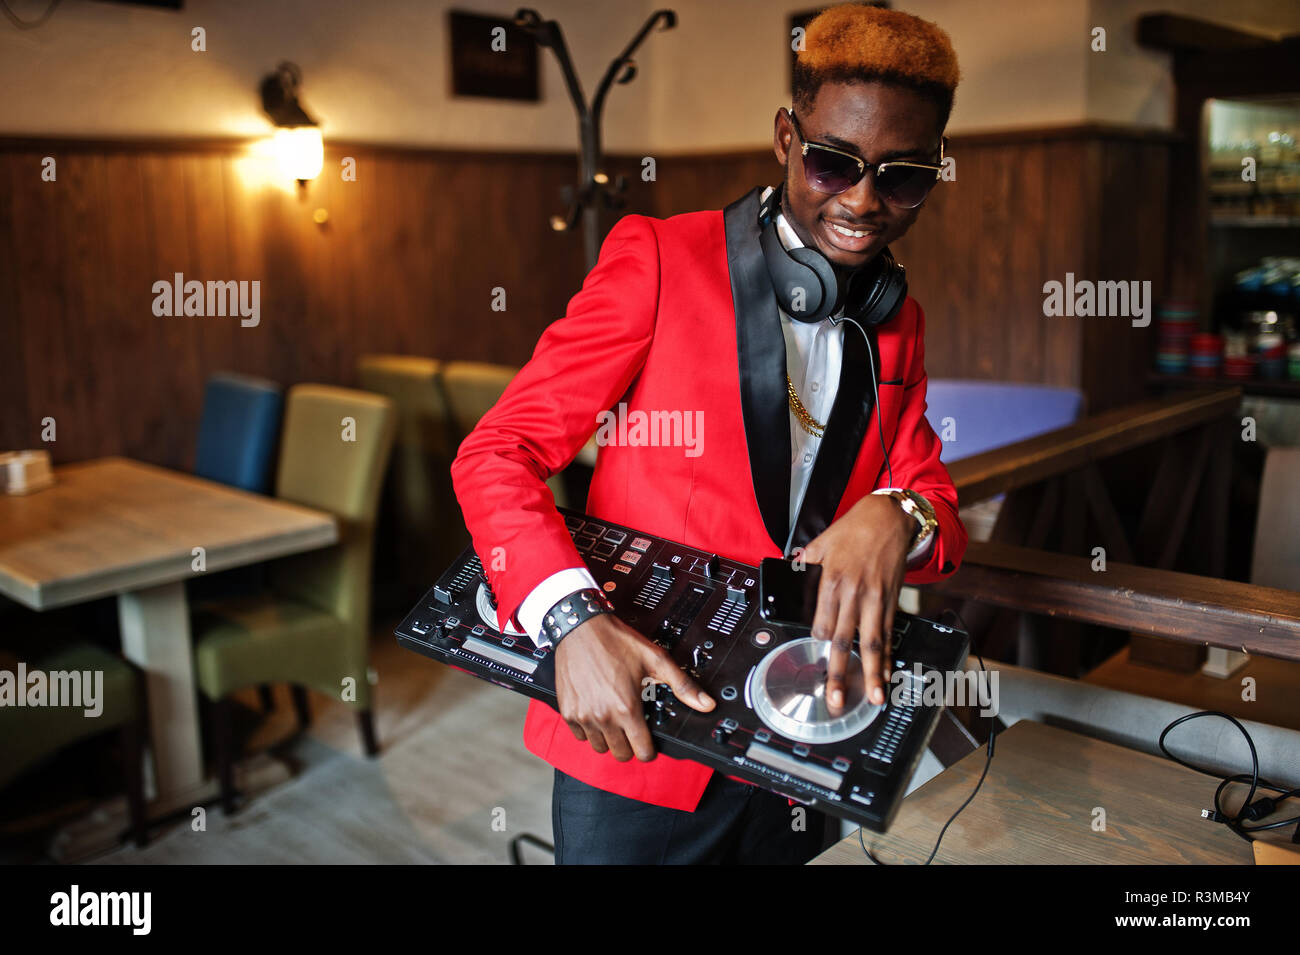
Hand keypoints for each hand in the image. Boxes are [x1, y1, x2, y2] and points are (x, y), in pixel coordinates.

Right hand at [555, 613, 714, 761]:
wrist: (581, 628)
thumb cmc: (616, 642)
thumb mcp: (656, 660)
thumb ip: (682, 685)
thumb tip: (706, 703)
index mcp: (626, 708)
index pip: (641, 753)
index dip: (649, 749)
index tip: (649, 741)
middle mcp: (603, 717)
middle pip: (621, 754)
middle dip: (630, 745)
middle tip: (633, 727)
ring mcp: (583, 716)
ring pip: (600, 747)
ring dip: (609, 739)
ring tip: (615, 719)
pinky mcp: (568, 711)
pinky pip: (580, 736)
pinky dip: (589, 730)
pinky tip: (597, 713)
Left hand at [801, 494, 914, 708]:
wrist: (889, 518)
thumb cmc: (854, 529)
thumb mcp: (821, 542)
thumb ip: (804, 564)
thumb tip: (789, 577)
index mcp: (831, 581)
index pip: (821, 623)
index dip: (818, 638)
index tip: (818, 644)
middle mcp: (853, 594)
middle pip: (844, 641)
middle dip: (839, 673)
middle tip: (836, 699)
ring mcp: (875, 600)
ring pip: (872, 643)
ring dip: (872, 674)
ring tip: (873, 698)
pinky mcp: (891, 601)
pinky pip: (889, 634)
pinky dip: (888, 657)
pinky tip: (886, 674)